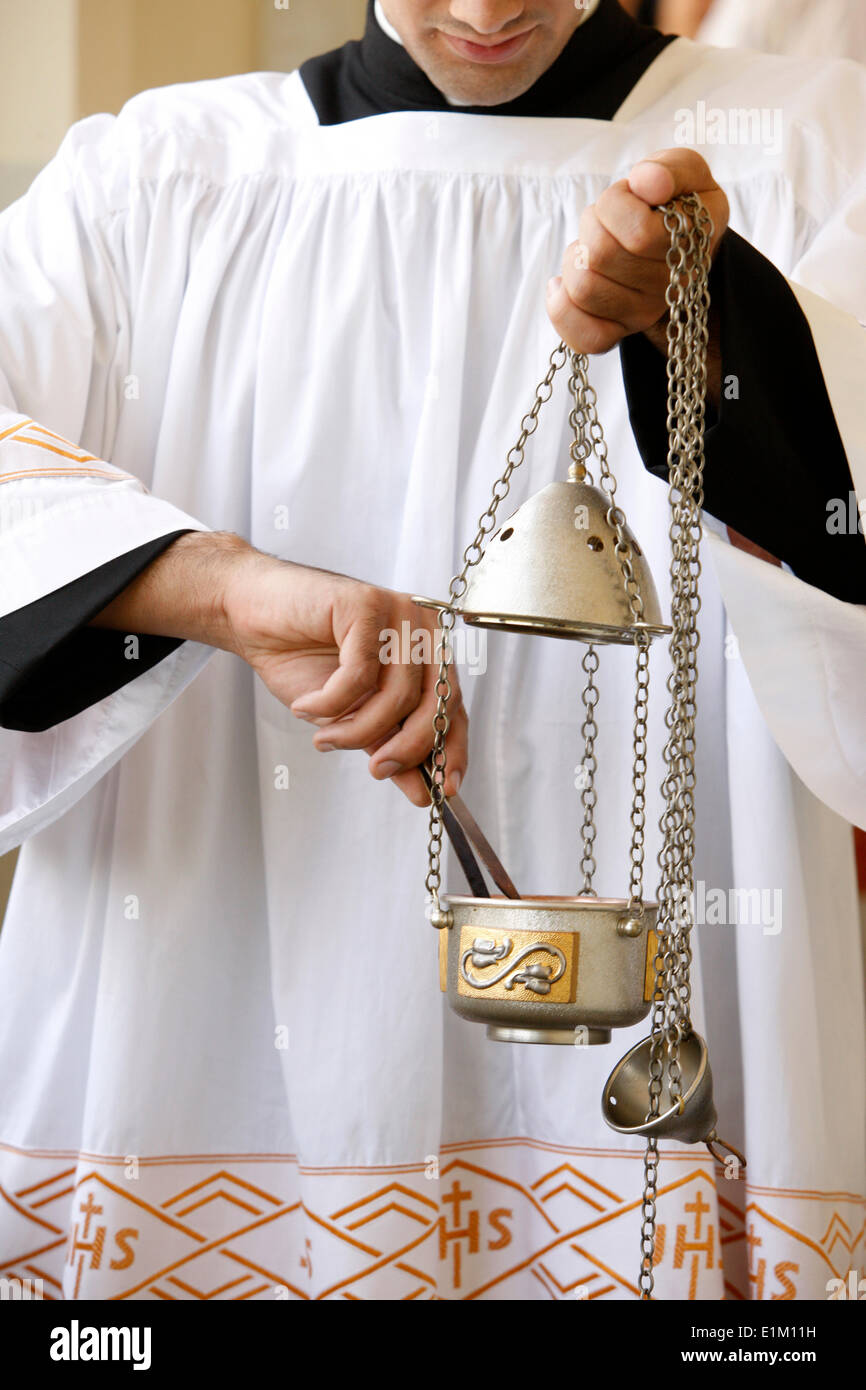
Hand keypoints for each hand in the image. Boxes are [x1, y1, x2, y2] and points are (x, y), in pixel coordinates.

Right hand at [222, 549, 466, 806]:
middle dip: (407, 747)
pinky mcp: (365, 605)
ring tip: (325, 738)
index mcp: (426, 652)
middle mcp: (421, 629)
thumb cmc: (300, 658)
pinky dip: (330, 703)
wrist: (250, 614)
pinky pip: (360, 675)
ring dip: (357, 730)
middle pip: (436, 702)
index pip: (453, 707)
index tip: (443, 790)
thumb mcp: (352, 716)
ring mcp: (397, 612)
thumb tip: (423, 792)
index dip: (452, 749)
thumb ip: (388, 745)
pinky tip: (305, 707)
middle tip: (377, 770)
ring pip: (397, 694)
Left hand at [546, 149, 728, 355]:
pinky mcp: (618, 332)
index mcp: (692, 244)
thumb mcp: (683, 169)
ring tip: (592, 245)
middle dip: (592, 224)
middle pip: (601, 257)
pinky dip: (561, 307)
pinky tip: (563, 281)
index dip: (616, 203)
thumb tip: (646, 183)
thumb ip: (671, 168)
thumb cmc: (674, 202)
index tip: (628, 193)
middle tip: (607, 218)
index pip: (637, 234)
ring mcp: (645, 313)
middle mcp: (672, 287)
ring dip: (576, 257)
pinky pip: (583, 338)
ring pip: (584, 289)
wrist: (676, 243)